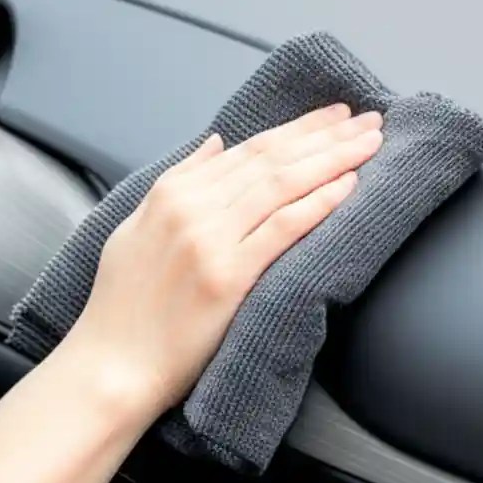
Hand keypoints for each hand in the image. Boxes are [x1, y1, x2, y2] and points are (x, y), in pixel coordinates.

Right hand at [57, 104, 382, 427]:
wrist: (111, 366)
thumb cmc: (123, 308)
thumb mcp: (135, 227)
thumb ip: (178, 181)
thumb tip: (215, 143)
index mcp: (171, 193)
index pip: (249, 149)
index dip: (297, 129)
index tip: (333, 117)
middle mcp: (190, 208)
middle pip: (272, 158)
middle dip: (325, 135)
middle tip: (368, 119)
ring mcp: (209, 241)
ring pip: (282, 184)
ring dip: (333, 158)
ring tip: (370, 142)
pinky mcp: (226, 277)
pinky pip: (281, 228)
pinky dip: (318, 202)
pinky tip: (348, 185)